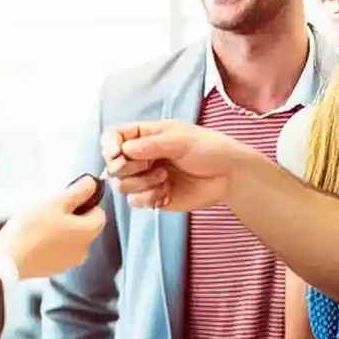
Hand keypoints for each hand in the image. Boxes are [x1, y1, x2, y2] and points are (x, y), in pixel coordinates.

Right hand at [0, 176, 106, 279]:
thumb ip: (78, 191)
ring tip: (39, 224)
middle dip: (71, 216)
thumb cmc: (31, 228)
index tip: (68, 198)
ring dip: (61, 229)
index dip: (86, 203)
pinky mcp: (53, 269)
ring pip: (71, 238)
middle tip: (50, 210)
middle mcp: (83, 251)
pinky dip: (51, 242)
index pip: (99, 214)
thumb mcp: (56, 201)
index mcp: (87, 233)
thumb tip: (92, 184)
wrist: (8, 258)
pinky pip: (59, 250)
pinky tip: (34, 237)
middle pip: (85, 227)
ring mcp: (68, 263)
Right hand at [100, 120, 248, 211]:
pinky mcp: (153, 197)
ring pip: (122, 186)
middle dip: (129, 168)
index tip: (116, 155)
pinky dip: (149, 198)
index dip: (109, 146)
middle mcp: (141, 156)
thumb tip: (125, 150)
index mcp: (145, 135)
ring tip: (165, 177)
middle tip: (151, 165)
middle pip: (113, 165)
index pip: (114, 136)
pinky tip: (167, 192)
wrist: (228, 176)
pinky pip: (135, 202)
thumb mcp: (181, 140)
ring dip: (142, 183)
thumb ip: (152, 145)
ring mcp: (145, 177)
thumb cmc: (208, 149)